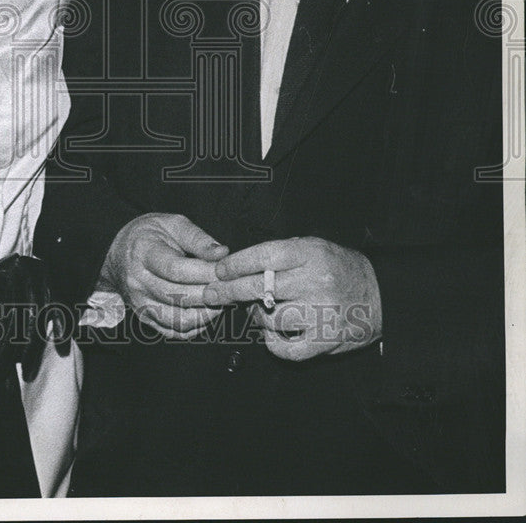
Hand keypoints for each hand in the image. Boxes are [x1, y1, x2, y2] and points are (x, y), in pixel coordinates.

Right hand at [99, 213, 228, 338]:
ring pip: (177, 319)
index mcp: (143, 253)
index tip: (224, 271)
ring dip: (205, 314)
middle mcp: (138, 281)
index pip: (175, 269)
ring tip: (221, 301)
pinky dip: (195, 326)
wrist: (118, 254)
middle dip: (209, 294)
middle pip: (178, 296)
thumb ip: (197, 237)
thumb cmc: (149, 235)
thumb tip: (222, 254)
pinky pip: (173, 331)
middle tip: (230, 287)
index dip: (204, 272)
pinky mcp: (145, 317)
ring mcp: (140, 303)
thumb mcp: (172, 223)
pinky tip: (207, 312)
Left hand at [203, 236, 381, 360]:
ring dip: (258, 316)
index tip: (219, 270)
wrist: (382, 294)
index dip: (236, 264)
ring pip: (270, 318)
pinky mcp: (326, 340)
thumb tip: (239, 265)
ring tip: (261, 310)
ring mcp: (321, 312)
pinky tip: (272, 335)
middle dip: (228, 290)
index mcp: (310, 253)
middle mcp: (315, 281)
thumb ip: (281, 255)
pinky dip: (273, 344)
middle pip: (258, 287)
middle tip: (213, 293)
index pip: (263, 256)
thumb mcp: (314, 247)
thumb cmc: (341, 268)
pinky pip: (287, 349)